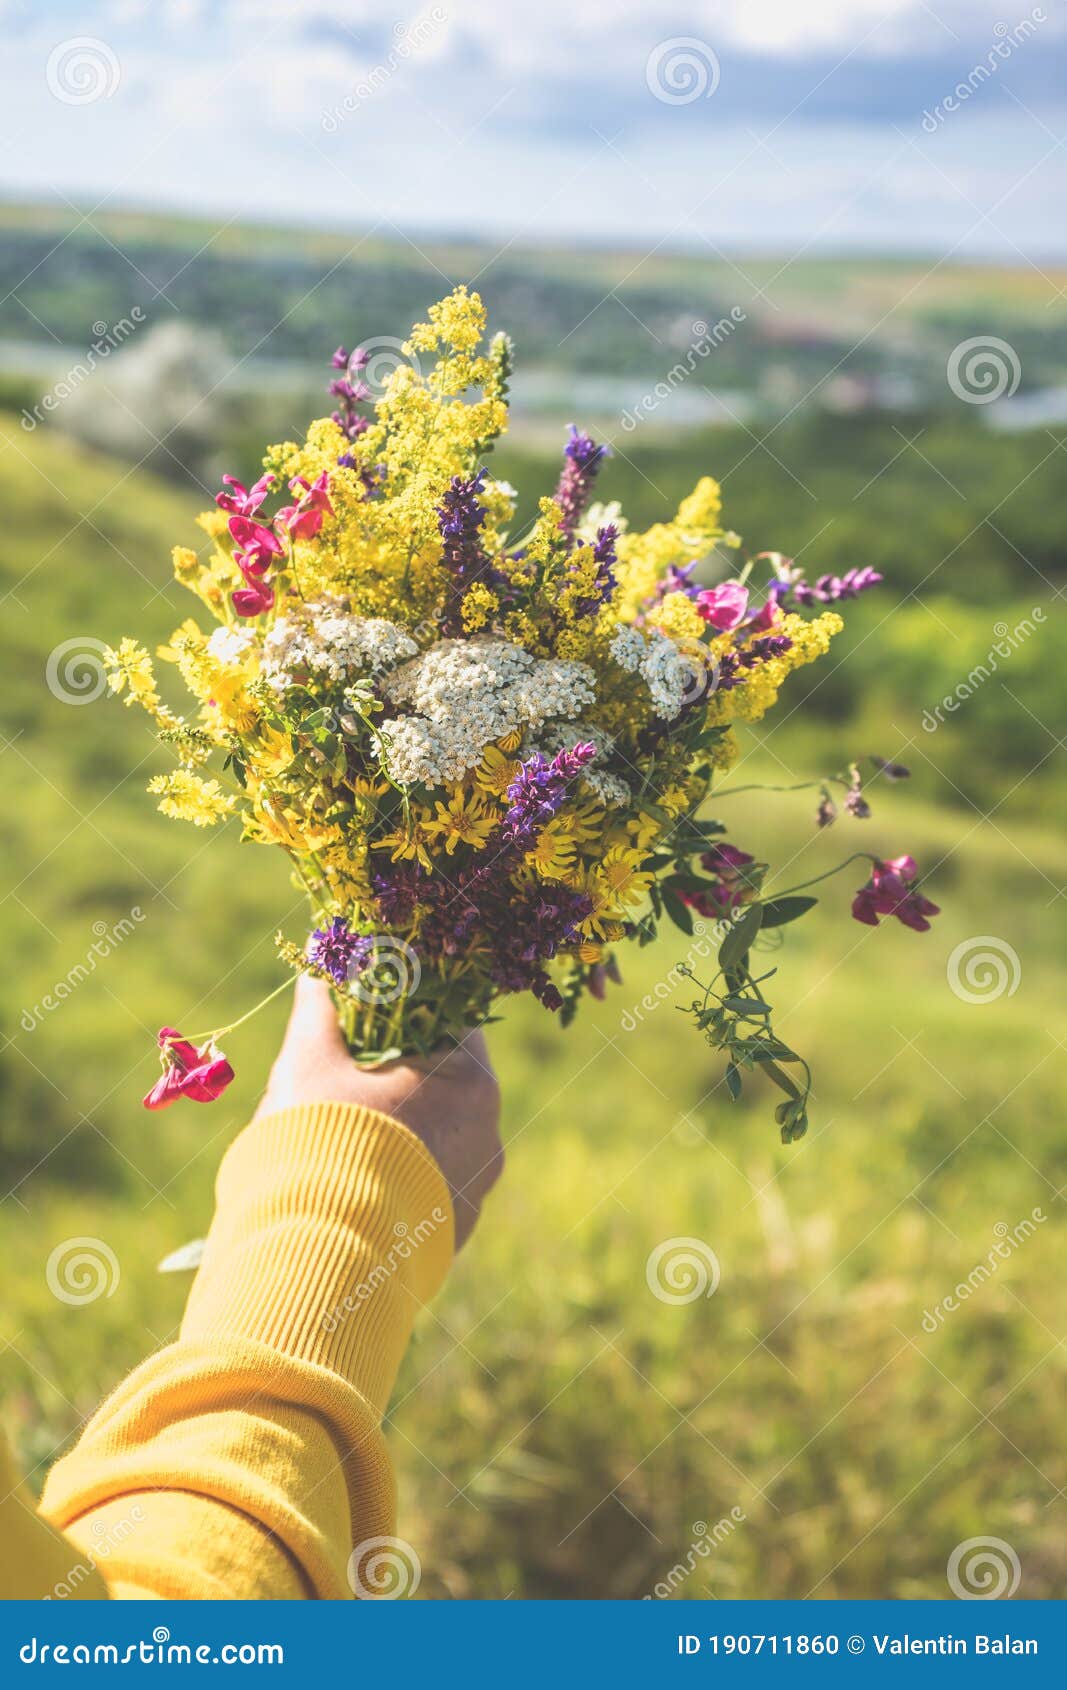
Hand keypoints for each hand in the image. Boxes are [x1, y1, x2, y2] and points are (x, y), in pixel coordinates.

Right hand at [256, 977, 502, 1248]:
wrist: (315, 1259)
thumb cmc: (317, 1143)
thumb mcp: (307, 1064)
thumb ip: (317, 1013)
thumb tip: (316, 974)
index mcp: (471, 1085)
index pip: (455, 1023)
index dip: (412, 1009)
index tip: (375, 1010)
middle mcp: (489, 1138)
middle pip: (449, 1083)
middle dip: (401, 1072)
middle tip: (349, 1069)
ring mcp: (475, 1191)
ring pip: (441, 1139)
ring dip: (401, 1128)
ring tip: (344, 1130)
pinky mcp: (454, 1236)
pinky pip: (431, 1188)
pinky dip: (400, 1177)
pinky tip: (355, 1178)